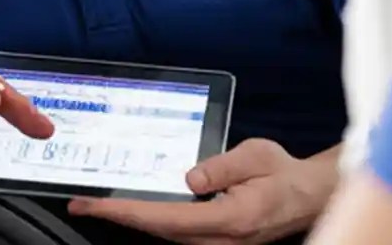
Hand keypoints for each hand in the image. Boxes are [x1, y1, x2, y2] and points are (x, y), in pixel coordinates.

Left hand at [68, 139, 340, 243]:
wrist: (309, 196)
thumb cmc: (284, 172)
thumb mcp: (256, 155)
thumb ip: (222, 167)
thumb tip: (189, 178)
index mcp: (231, 218)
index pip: (168, 217)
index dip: (128, 211)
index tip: (97, 203)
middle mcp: (221, 238)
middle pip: (159, 231)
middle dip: (119, 216)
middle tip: (82, 202)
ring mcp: (218, 243)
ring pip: (165, 236)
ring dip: (132, 220)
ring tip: (101, 204)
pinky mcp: (216, 239)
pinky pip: (176, 234)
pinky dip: (151, 221)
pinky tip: (134, 209)